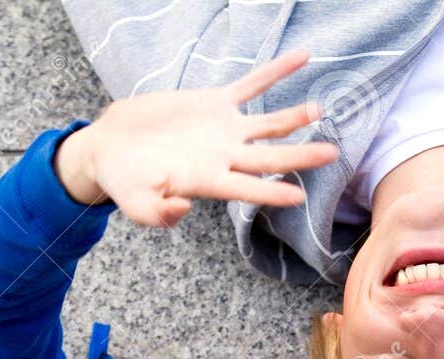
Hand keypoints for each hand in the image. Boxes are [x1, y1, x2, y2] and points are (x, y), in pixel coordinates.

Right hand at [55, 50, 338, 225]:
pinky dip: (275, 72)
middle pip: (270, 157)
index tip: (298, 197)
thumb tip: (182, 210)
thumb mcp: (135, 205)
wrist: (111, 148)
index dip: (270, 192)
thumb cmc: (124, 182)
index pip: (247, 190)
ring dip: (294, 116)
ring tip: (320, 109)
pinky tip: (302, 58)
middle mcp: (225, 157)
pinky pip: (251, 85)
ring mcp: (224, 130)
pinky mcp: (215, 104)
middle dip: (300, 156)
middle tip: (331, 154)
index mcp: (209, 182)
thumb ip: (157, 214)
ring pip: (268, 123)